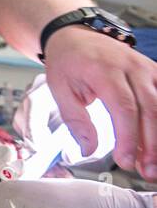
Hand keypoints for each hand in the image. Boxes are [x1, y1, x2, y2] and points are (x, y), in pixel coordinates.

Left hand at [43, 26, 156, 179]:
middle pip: (151, 110)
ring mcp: (147, 69)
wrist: (75, 36)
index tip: (125, 161)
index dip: (128, 138)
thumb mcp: (60, 89)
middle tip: (146, 171)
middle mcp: (132, 67)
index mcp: (105, 70)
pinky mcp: (155, 73)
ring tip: (154, 164)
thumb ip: (76, 120)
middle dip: (151, 145)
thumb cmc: (67, 62)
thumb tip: (88, 149)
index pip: (124, 108)